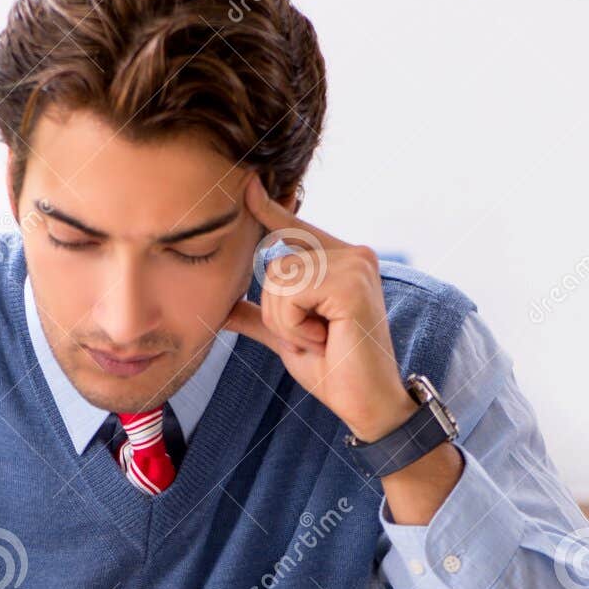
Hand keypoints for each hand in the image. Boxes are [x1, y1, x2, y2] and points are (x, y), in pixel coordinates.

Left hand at [223, 175, 413, 441]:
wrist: (366, 403)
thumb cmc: (334, 369)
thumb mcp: (287, 336)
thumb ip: (260, 315)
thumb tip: (222, 305)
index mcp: (341, 261)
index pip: (296, 229)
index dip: (270, 210)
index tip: (249, 185)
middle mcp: (353, 254)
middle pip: (275, 261)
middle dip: (280, 311)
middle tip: (314, 336)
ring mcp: (356, 264)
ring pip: (279, 278)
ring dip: (287, 321)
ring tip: (320, 338)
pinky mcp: (352, 282)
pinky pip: (291, 294)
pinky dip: (296, 326)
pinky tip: (325, 339)